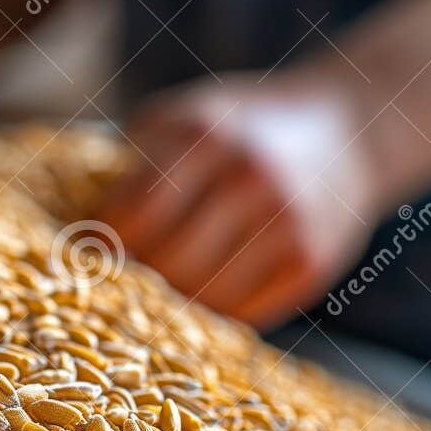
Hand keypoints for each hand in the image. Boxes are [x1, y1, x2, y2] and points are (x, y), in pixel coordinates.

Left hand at [98, 75, 384, 329]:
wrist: (351, 129)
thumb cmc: (246, 126)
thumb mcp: (189, 115)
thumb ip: (138, 159)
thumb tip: (79, 226)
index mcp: (208, 137)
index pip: (135, 214)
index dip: (106, 243)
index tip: (89, 253)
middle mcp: (250, 179)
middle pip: (167, 264)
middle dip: (133, 281)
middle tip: (113, 288)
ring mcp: (286, 225)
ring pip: (203, 298)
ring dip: (170, 307)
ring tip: (150, 300)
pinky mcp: (311, 265)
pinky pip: (243, 314)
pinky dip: (213, 315)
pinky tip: (197, 303)